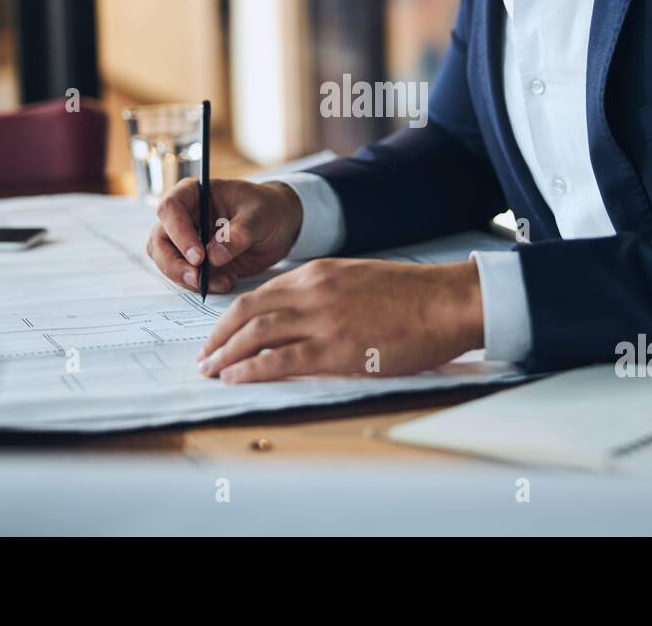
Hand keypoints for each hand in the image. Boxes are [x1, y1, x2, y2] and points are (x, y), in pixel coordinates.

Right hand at [146, 178, 302, 294]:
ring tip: (221, 283)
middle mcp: (185, 217)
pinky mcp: (198, 262)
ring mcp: (188, 240)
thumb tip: (214, 256)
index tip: (199, 256)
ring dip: (188, 278)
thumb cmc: (269, 208)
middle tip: (197, 278)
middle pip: (159, 241)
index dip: (178, 233)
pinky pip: (188, 277)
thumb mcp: (260, 216)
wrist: (282, 225)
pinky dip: (204, 285)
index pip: (170, 208)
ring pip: (168, 262)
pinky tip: (227, 282)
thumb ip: (238, 234)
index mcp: (194, 193)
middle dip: (173, 264)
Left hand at [195, 258, 483, 382]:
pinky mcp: (336, 349)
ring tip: (211, 370)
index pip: (261, 294)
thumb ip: (327, 292)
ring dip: (226, 353)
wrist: (447, 302)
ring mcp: (323, 320)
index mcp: (319, 273)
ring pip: (257, 333)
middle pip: (248, 311)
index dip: (233, 316)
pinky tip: (235, 378)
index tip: (219, 334)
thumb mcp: (360, 280)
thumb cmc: (413, 296)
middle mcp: (313, 291)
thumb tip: (302, 315)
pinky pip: (280, 360)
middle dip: (218, 335)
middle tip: (204, 356)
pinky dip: (251, 369)